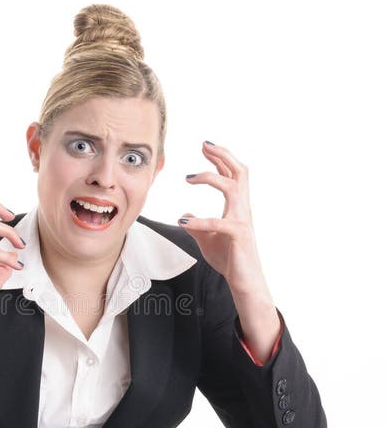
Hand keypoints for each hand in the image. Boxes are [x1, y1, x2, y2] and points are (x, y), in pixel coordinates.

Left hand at [178, 141, 267, 295]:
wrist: (245, 282)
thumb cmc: (230, 260)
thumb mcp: (207, 239)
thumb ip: (196, 226)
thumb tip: (183, 215)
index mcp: (236, 207)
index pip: (232, 175)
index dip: (219, 158)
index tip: (204, 147)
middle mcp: (242, 209)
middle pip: (240, 172)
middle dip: (223, 155)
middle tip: (204, 145)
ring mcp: (242, 221)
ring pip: (233, 188)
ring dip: (210, 178)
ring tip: (189, 178)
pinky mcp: (239, 236)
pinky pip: (218, 223)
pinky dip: (200, 220)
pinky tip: (183, 221)